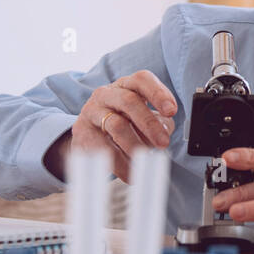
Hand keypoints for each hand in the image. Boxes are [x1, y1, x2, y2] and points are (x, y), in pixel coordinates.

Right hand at [63, 71, 177, 182]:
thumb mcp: (142, 116)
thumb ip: (158, 122)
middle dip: (149, 123)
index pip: (142, 80)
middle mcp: (107, 94)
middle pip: (129, 102)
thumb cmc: (122, 119)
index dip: (158, 93)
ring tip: (146, 160)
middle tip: (163, 143)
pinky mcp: (82, 132)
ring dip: (135, 145)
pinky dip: (120, 163)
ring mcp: (92, 111)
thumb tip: (165, 131)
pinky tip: (131, 172)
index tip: (171, 111)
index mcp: (126, 85)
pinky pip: (103, 148)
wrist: (88, 132)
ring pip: (116, 125)